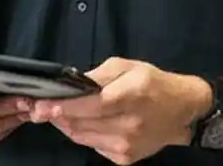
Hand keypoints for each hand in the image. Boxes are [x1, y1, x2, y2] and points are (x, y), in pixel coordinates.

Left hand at [29, 57, 211, 164]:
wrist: (183, 111)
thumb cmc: (153, 83)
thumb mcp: (126, 67)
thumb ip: (96, 76)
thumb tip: (70, 86)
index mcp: (131, 96)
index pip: (90, 106)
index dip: (62, 107)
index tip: (41, 105)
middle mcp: (129, 125)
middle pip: (81, 124)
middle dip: (56, 115)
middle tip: (38, 107)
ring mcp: (127, 145)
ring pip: (82, 137)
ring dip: (66, 124)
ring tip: (58, 112)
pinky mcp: (125, 158)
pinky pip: (92, 145)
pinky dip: (82, 133)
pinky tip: (84, 122)